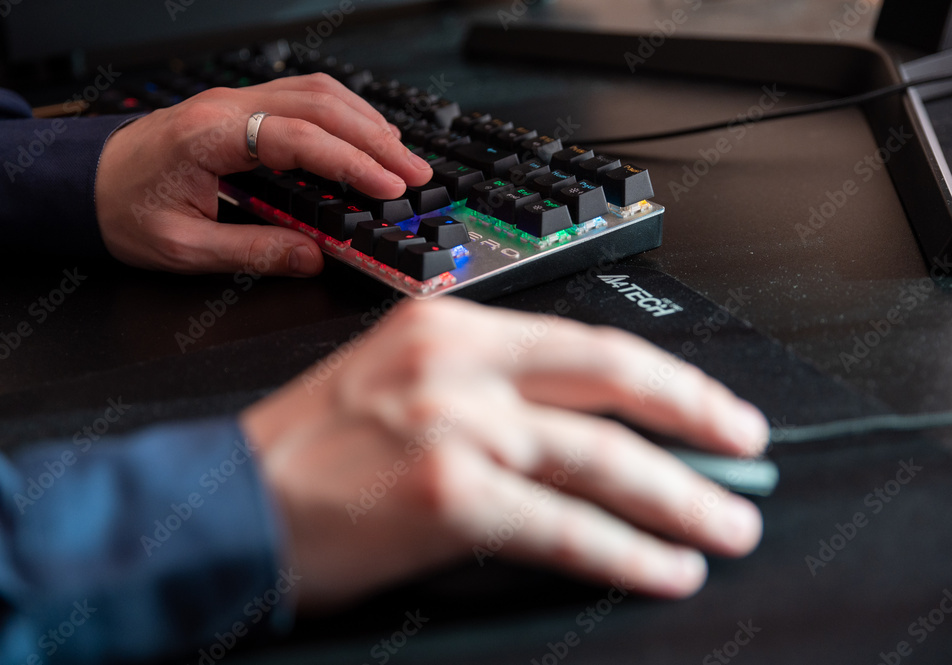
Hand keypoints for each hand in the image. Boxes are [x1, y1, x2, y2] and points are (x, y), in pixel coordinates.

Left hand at [94, 73, 431, 274]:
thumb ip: (254, 252)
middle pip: (320, 104)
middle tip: (414, 173)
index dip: (351, 162)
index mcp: (209, 136)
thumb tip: (315, 256)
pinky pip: (303, 98)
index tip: (389, 186)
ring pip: (317, 92)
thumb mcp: (184, 248)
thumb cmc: (123, 210)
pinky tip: (361, 140)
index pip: (299, 138)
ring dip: (365, 122)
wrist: (81, 184)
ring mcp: (234, 102)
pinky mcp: (239, 110)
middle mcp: (226, 108)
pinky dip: (343, 118)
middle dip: (375, 139)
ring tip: (399, 158)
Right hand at [241, 298, 769, 610]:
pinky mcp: (448, 495)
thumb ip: (489, 391)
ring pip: (602, 460)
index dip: (665, 378)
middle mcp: (459, 364)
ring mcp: (456, 426)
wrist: (230, 500)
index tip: (710, 404)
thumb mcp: (402, 383)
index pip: (586, 342)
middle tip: (747, 449)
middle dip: (698, 420)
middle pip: (613, 384)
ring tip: (727, 522)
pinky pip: (565, 528)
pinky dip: (626, 552)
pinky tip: (664, 566)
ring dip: (680, 496)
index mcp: (450, 325)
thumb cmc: (310, 447)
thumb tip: (579, 427)